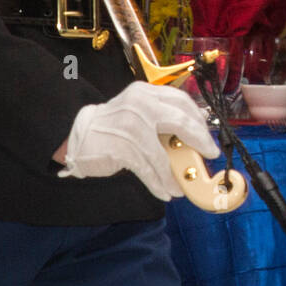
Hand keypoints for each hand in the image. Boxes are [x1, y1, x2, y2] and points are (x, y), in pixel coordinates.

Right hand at [57, 80, 219, 201]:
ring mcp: (131, 126)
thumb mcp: (137, 112)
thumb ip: (160, 118)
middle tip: (208, 155)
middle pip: (181, 121)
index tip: (208, 135)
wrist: (77, 135)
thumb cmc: (112, 127)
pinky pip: (148, 170)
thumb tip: (193, 139)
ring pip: (164, 154)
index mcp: (145, 93)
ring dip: (175, 174)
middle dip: (199, 141)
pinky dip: (159, 184)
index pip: (181, 101)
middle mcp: (140, 104)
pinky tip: (165, 192)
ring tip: (182, 186)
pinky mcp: (122, 148)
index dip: (199, 120)